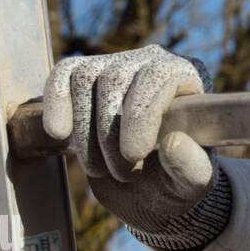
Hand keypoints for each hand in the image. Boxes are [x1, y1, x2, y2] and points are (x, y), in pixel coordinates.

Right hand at [43, 44, 226, 248]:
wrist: (149, 188)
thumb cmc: (176, 180)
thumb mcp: (192, 184)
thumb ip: (192, 168)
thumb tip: (173, 142)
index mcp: (189, 79)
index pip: (157, 77)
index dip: (141, 116)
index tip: (134, 155)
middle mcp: (154, 62)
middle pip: (116, 78)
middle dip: (109, 133)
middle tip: (123, 173)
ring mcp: (118, 66)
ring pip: (86, 79)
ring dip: (84, 132)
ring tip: (101, 169)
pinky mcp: (86, 78)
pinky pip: (64, 75)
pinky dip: (57, 103)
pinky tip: (59, 134)